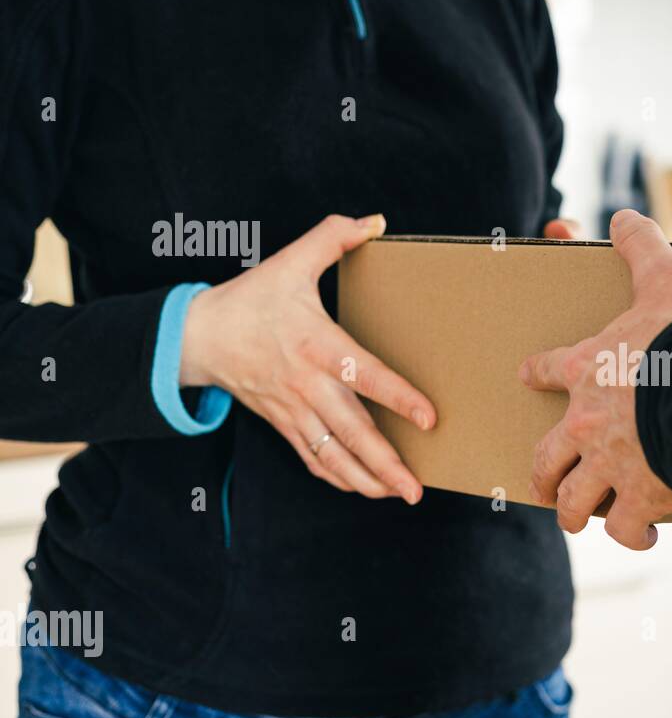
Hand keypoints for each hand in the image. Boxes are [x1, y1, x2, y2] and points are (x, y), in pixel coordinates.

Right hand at [181, 214, 434, 503]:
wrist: (196, 337)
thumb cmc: (250, 300)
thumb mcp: (290, 262)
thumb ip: (332, 237)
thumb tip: (375, 222)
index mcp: (316, 345)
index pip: (365, 375)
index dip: (398, 397)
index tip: (428, 418)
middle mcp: (307, 385)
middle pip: (351, 431)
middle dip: (385, 463)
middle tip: (416, 488)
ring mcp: (294, 410)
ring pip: (333, 455)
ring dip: (366, 480)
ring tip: (399, 495)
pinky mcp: (283, 424)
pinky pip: (313, 459)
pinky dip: (338, 478)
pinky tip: (364, 488)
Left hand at [519, 209, 671, 548]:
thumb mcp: (666, 279)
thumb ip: (643, 247)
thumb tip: (623, 212)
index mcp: (587, 368)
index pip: (546, 368)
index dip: (535, 372)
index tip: (526, 376)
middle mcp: (585, 423)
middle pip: (546, 458)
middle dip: (543, 475)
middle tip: (546, 484)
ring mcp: (609, 464)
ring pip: (573, 502)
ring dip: (575, 512)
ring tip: (584, 518)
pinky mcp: (639, 496)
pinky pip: (624, 526)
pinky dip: (634, 533)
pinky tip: (645, 534)